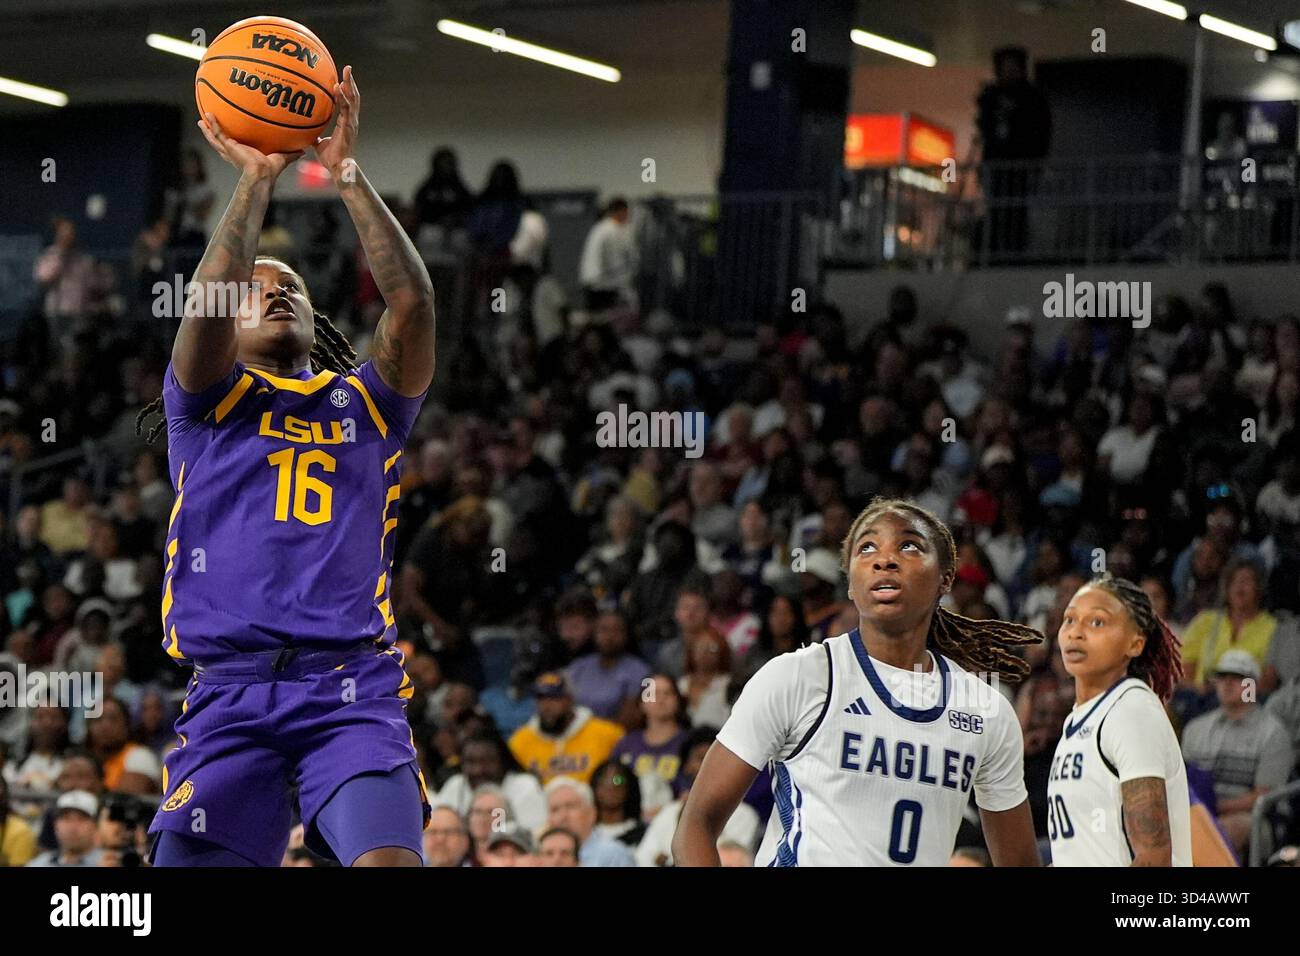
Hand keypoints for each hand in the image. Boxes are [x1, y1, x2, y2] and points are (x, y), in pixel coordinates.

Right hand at [197, 113, 302, 179]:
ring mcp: (230, 150)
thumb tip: (303, 151)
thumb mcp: (282, 158)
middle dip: (213, 135)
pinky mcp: (229, 147)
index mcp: (243, 156)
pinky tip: (207, 115)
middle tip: (207, 125)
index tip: (228, 137)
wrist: (263, 174)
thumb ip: (291, 154)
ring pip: (215, 138)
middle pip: (220, 143)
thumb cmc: (271, 170)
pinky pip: (218, 133)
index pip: (234, 148)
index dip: (230, 142)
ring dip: (208, 129)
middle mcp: (234, 154)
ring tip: (201, 120)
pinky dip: (212, 124)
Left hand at [314, 64, 358, 179]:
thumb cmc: (331, 159)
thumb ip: (314, 135)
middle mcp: (350, 120)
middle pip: (353, 97)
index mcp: (345, 122)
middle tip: (347, 68)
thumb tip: (304, 132)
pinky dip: (343, 97)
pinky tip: (338, 87)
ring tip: (347, 72)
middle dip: (351, 82)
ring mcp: (351, 123)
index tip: (342, 78)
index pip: (347, 102)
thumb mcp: (318, 144)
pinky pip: (346, 108)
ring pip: (352, 99)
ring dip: (350, 84)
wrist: (338, 168)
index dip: (346, 90)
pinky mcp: (348, 126)